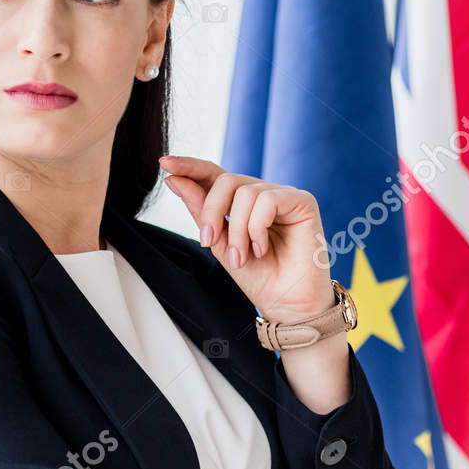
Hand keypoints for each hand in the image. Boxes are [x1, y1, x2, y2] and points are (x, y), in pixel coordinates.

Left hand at [158, 155, 334, 321]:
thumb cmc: (259, 277)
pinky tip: (261, 248)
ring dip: (237, 231)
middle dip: (211, 210)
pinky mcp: (302, 202)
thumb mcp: (219, 243)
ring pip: (246, 193)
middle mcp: (262, 194)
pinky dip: (257, 228)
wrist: (287, 305)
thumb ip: (200, 211)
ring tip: (241, 258)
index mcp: (241, 202)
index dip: (190, 166)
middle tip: (208, 241)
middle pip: (226, 180)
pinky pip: (268, 200)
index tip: (165, 163)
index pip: (214, 174)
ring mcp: (283, 196)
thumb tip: (174, 179)